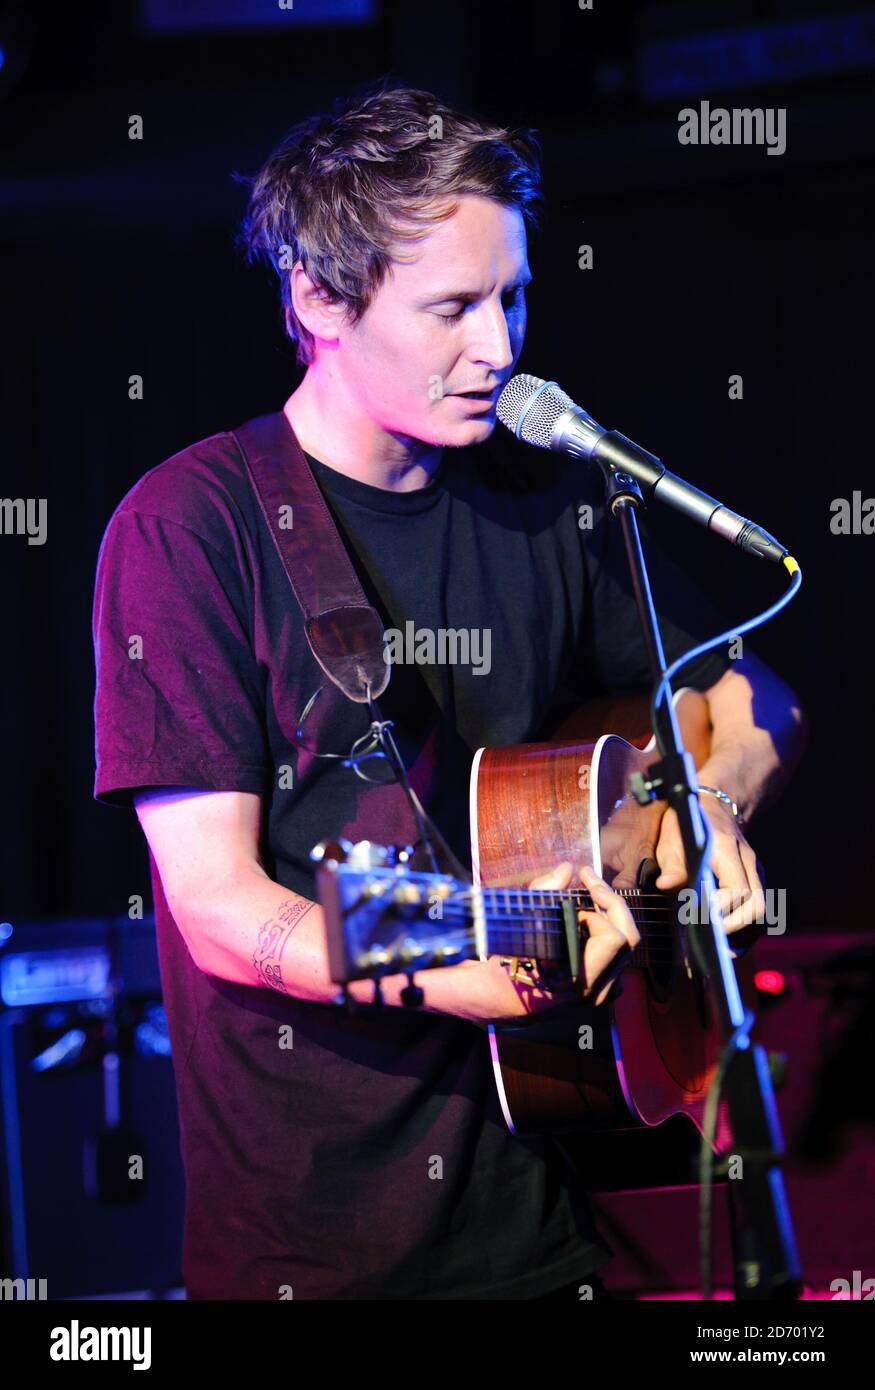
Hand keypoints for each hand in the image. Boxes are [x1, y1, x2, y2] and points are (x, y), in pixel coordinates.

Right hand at [490, 861, 639, 1012]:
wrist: (509, 995)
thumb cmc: (513, 960)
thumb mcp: (522, 922)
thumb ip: (545, 891)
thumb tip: (567, 869)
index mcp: (580, 978)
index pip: (612, 939)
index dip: (596, 914)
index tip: (573, 904)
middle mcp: (598, 989)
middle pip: (629, 938)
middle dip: (612, 905)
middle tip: (591, 884)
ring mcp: (605, 992)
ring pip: (626, 946)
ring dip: (609, 918)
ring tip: (587, 902)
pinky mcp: (606, 990)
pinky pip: (619, 956)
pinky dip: (607, 933)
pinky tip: (587, 924)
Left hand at [653, 799, 766, 957]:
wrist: (711, 803)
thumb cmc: (687, 823)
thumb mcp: (672, 838)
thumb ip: (672, 863)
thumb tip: (666, 885)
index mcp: (728, 849)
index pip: (738, 889)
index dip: (724, 910)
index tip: (702, 920)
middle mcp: (747, 861)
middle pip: (757, 905)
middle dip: (736, 928)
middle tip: (712, 942)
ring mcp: (755, 871)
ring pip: (762, 912)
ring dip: (745, 934)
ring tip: (723, 953)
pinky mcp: (754, 879)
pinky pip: (758, 909)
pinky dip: (747, 929)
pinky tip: (730, 944)